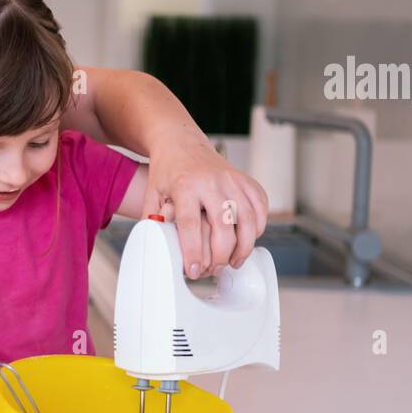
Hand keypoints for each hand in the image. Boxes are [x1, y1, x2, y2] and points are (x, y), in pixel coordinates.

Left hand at [143, 132, 269, 277]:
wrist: (181, 142)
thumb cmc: (166, 172)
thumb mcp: (151, 195)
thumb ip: (153, 221)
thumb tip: (156, 248)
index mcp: (185, 186)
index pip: (191, 225)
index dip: (193, 252)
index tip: (193, 270)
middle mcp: (212, 182)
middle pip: (224, 225)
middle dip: (222, 254)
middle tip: (216, 270)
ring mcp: (232, 179)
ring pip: (248, 218)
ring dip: (244, 245)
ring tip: (234, 261)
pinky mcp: (246, 179)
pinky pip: (260, 205)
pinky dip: (258, 226)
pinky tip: (248, 240)